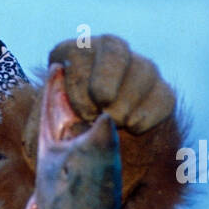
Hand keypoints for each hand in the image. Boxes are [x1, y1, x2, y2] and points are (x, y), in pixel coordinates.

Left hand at [47, 35, 175, 134]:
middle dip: (108, 80)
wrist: (91, 160)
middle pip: (115, 47)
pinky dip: (150, 112)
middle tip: (101, 110)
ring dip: (129, 99)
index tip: (78, 109)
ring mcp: (137, 69)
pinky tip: (133, 127)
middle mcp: (107, 53)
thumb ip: (43, 118)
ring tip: (117, 122)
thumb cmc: (60, 141)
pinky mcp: (160, 92)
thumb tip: (48, 100)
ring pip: (144, 68)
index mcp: (71, 55)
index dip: (79, 80)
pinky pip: (164, 94)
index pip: (77, 51)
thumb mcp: (44, 132)